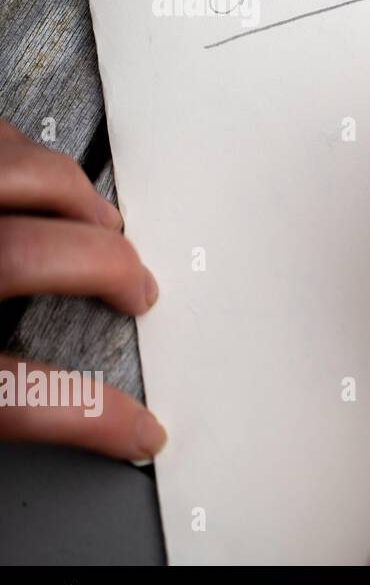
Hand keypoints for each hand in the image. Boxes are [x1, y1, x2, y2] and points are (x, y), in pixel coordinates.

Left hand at [0, 120, 165, 462]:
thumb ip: (10, 399)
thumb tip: (116, 432)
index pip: (18, 397)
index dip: (89, 415)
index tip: (141, 429)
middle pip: (27, 254)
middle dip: (105, 268)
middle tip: (137, 289)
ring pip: (14, 174)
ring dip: (71, 197)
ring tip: (96, 221)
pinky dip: (24, 153)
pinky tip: (30, 175)